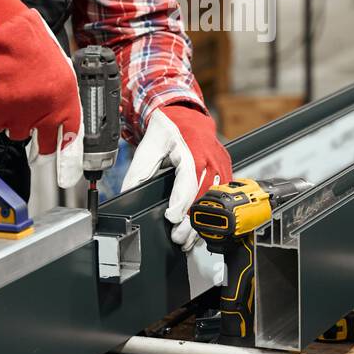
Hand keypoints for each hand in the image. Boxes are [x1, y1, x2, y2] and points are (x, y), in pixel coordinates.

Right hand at [0, 0, 83, 187]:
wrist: (1, 31)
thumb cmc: (29, 43)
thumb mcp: (59, 66)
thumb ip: (61, 94)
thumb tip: (61, 115)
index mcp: (65, 98)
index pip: (70, 134)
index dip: (67, 149)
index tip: (65, 162)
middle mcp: (44, 110)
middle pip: (42, 143)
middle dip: (38, 138)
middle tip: (31, 127)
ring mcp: (19, 114)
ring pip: (16, 133)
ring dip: (13, 122)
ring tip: (10, 97)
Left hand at [120, 103, 230, 250]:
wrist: (186, 114)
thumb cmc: (169, 128)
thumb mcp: (148, 147)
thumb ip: (138, 172)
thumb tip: (127, 195)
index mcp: (192, 151)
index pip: (189, 182)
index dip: (181, 203)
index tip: (171, 218)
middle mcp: (211, 159)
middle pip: (204, 197)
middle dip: (191, 222)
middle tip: (178, 238)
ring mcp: (221, 166)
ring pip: (216, 201)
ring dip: (203, 222)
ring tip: (188, 239)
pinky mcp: (226, 171)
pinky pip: (222, 196)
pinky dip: (212, 214)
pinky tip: (201, 226)